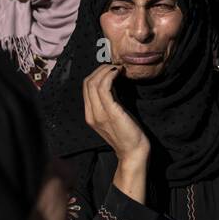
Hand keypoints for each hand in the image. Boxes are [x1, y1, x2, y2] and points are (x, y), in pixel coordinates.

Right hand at [84, 64, 149, 202]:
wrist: (133, 153)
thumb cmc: (128, 134)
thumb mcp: (115, 115)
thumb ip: (110, 101)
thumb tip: (113, 82)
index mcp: (90, 115)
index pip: (85, 87)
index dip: (96, 74)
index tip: (110, 69)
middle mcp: (91, 114)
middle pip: (87, 82)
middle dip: (100, 69)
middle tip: (114, 66)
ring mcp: (99, 114)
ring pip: (93, 83)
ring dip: (105, 70)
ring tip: (118, 68)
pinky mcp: (110, 112)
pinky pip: (104, 87)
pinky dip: (110, 76)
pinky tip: (119, 74)